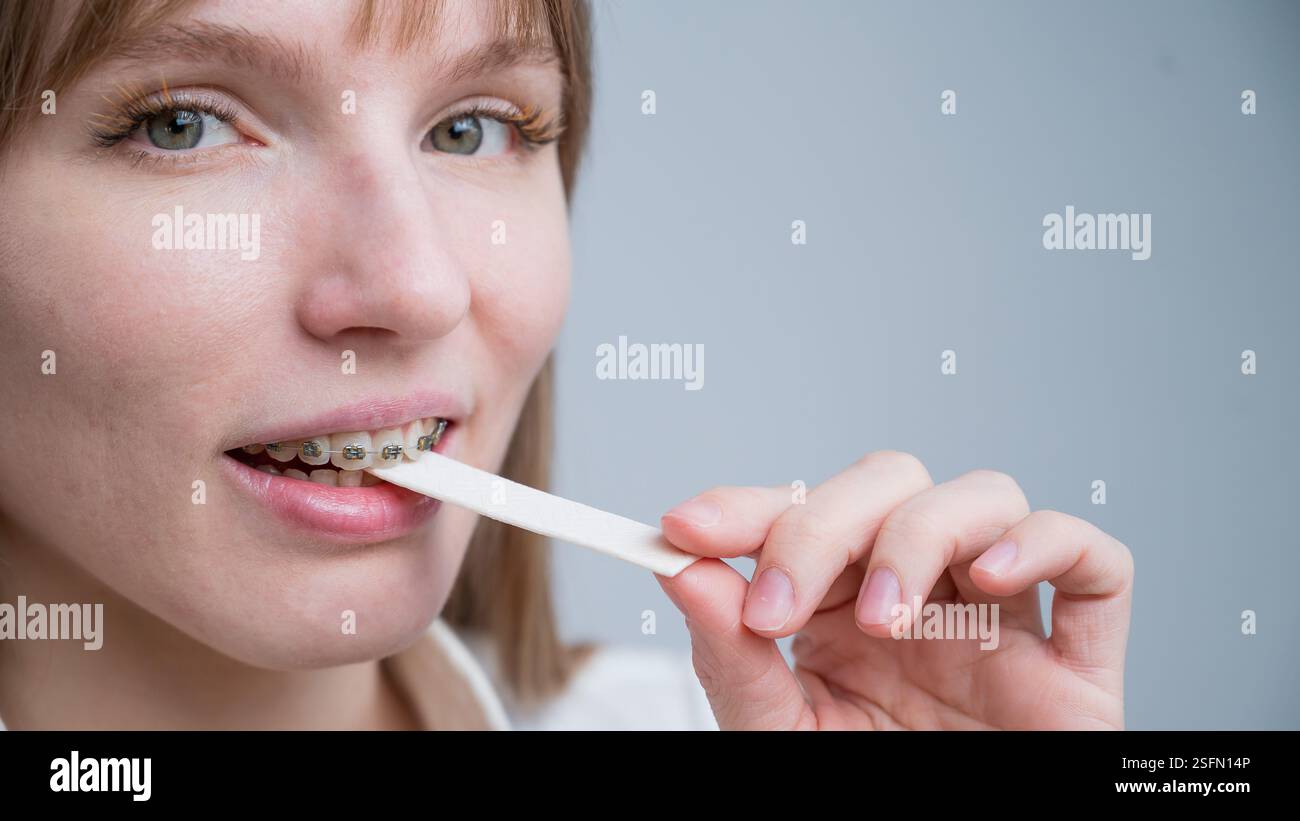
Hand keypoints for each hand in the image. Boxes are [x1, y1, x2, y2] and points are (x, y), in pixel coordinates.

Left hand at [657, 451, 1132, 729]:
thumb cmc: (866, 794)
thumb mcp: (781, 734)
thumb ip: (733, 659)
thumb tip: (683, 572)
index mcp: (843, 607)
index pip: (800, 514)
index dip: (744, 507)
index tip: (684, 528)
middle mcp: (923, 595)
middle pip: (888, 484)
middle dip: (822, 524)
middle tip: (777, 604)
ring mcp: (1000, 618)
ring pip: (985, 496)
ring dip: (922, 533)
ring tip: (883, 618)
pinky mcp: (1076, 658)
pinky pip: (1094, 559)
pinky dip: (1046, 545)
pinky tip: (990, 579)